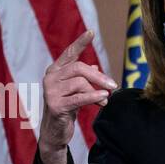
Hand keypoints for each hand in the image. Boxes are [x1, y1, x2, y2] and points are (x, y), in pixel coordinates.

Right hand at [39, 30, 115, 158]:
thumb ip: (83, 78)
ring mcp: (51, 91)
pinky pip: (78, 98)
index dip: (80, 43)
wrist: (55, 131)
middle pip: (79, 69)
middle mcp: (51, 77)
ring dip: (96, 91)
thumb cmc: (67, 107)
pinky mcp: (55, 105)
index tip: (91, 32)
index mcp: (56, 70)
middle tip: (113, 85)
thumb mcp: (76, 90)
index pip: (69, 53)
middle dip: (98, 77)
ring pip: (80, 83)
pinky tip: (103, 99)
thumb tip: (96, 67)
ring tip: (104, 100)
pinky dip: (93, 97)